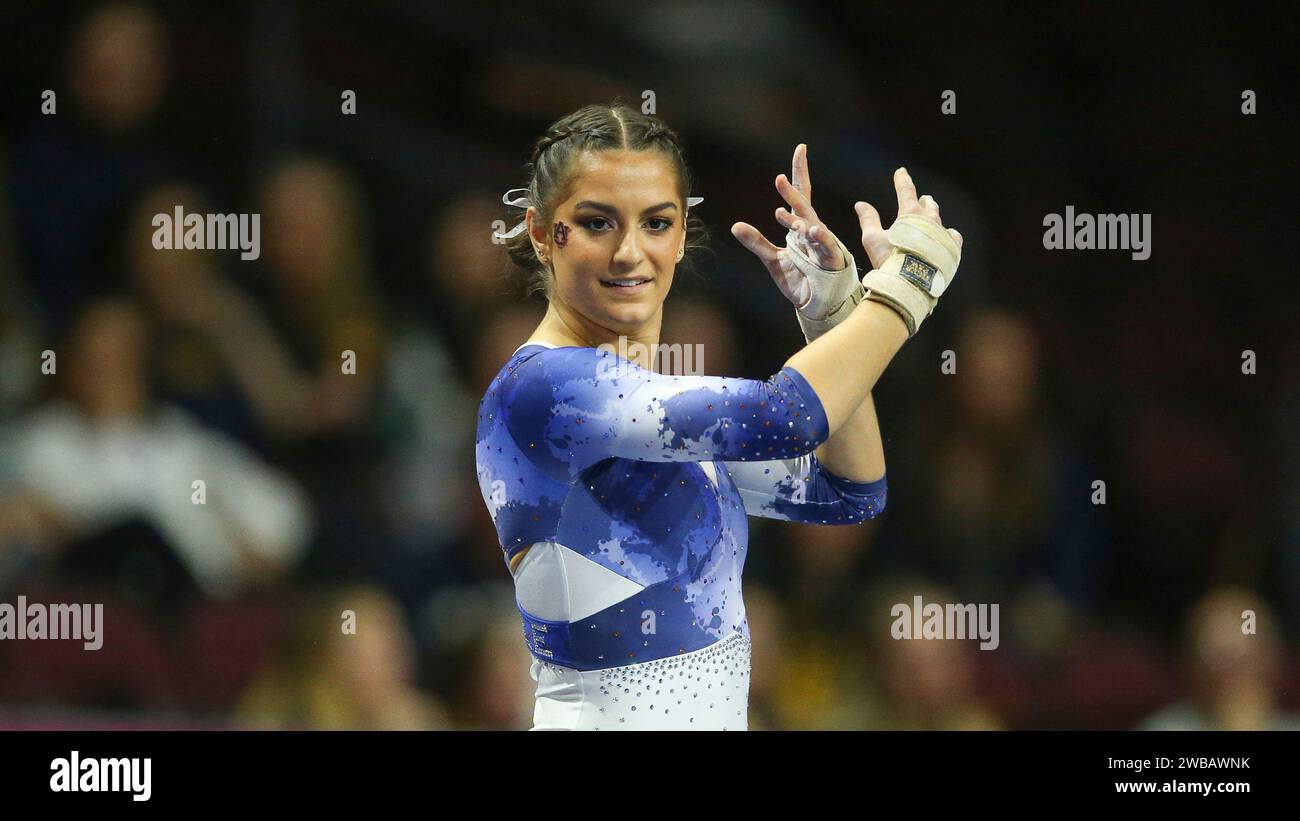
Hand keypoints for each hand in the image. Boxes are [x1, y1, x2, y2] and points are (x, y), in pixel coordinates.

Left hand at [731, 143, 851, 310]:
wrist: (816, 304)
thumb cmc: (800, 279)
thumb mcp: (772, 259)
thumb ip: (756, 242)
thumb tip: (736, 225)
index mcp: (801, 227)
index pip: (801, 194)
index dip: (800, 172)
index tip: (801, 149)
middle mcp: (813, 231)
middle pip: (803, 206)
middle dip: (792, 192)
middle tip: (778, 180)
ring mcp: (823, 244)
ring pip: (812, 225)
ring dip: (799, 219)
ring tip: (781, 213)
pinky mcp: (831, 259)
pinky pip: (826, 245)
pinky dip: (821, 238)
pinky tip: (813, 231)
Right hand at [854, 167, 962, 269]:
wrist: (911, 284)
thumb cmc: (889, 260)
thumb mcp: (873, 239)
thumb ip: (868, 220)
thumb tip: (860, 205)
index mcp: (910, 215)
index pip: (906, 191)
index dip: (902, 180)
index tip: (901, 172)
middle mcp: (930, 220)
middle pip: (928, 205)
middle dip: (923, 201)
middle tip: (923, 199)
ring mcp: (942, 234)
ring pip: (939, 219)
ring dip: (934, 215)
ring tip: (932, 214)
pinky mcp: (951, 249)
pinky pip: (953, 236)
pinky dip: (948, 234)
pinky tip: (949, 234)